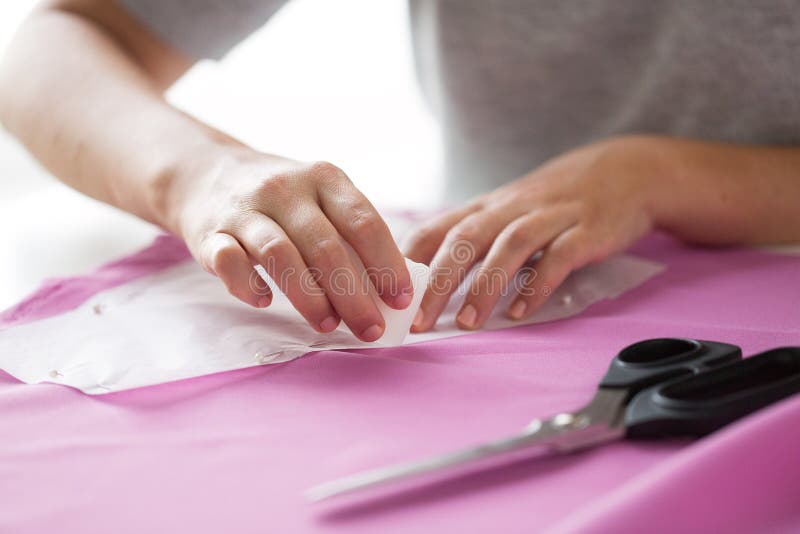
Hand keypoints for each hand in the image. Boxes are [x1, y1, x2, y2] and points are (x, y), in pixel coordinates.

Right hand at [164, 148, 412, 341]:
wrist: (206, 173)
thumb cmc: (282, 199)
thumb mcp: (320, 197)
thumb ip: (351, 234)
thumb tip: (389, 292)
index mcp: (324, 178)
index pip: (363, 222)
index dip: (386, 263)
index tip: (400, 300)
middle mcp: (286, 189)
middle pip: (326, 246)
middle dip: (354, 295)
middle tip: (370, 329)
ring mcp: (245, 209)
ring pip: (281, 255)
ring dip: (308, 296)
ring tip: (328, 325)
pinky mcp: (209, 233)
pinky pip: (229, 261)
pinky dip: (247, 285)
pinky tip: (264, 301)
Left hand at [404, 136, 665, 331]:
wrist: (624, 170)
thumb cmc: (552, 200)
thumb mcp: (506, 211)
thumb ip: (472, 239)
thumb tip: (425, 278)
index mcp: (486, 208)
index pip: (436, 228)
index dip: (407, 260)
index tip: (384, 292)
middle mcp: (511, 209)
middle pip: (466, 240)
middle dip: (438, 281)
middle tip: (418, 320)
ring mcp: (549, 217)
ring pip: (508, 247)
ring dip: (484, 286)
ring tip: (466, 323)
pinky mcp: (585, 231)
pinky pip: (558, 257)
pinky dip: (537, 284)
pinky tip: (520, 311)